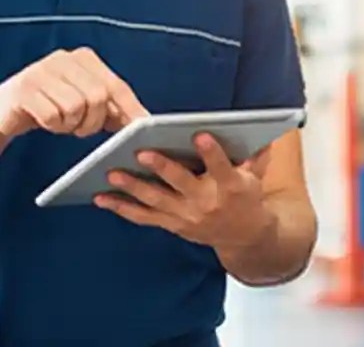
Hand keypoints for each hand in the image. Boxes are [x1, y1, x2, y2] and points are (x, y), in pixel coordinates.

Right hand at [0, 47, 148, 139]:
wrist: (2, 111)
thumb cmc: (50, 106)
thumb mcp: (83, 102)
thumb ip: (111, 108)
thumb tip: (143, 122)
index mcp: (84, 58)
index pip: (117, 85)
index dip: (131, 110)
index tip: (142, 129)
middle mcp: (64, 58)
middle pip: (98, 97)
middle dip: (94, 122)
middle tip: (81, 129)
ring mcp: (42, 71)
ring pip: (76, 107)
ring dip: (71, 125)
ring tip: (62, 122)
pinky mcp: (24, 88)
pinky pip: (54, 116)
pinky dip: (53, 126)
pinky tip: (45, 120)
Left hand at [95, 133, 274, 250]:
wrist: (244, 237)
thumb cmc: (247, 195)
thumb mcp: (256, 175)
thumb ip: (256, 153)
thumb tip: (262, 128)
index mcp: (230, 186)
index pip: (221, 166)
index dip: (211, 152)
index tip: (199, 135)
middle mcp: (205, 202)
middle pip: (180, 183)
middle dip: (161, 168)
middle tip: (141, 152)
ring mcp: (186, 216)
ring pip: (155, 200)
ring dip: (132, 187)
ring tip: (111, 174)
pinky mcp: (172, 224)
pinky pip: (144, 217)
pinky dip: (121, 208)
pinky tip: (101, 197)